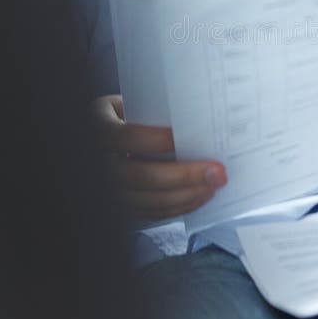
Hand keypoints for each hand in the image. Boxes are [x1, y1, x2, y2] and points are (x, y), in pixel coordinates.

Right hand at [90, 94, 226, 219]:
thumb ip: (153, 114)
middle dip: (184, 176)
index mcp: (101, 130)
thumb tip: (197, 122)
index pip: (128, 137)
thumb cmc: (123, 118)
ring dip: (186, 195)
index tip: (189, 138)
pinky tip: (198, 195)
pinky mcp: (122, 206)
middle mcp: (101, 163)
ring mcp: (109, 189)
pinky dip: (178, 207)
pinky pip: (151, 212)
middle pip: (141, 176)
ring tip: (213, 184)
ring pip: (148, 200)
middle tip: (217, 171)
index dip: (157, 140)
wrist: (102, 137)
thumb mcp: (129, 106)